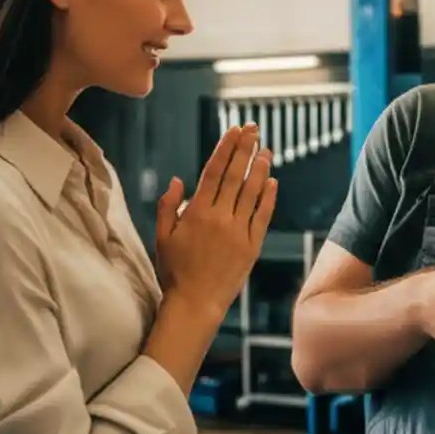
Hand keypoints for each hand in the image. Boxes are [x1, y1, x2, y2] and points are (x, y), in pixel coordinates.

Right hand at [153, 124, 277, 318]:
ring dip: (260, 168)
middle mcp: (220, 218)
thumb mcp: (162, 237)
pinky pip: (263, 217)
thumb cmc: (174, 271)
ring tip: (267, 150)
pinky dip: (268, 198)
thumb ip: (168, 207)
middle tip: (254, 128)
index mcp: (196, 213)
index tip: (235, 131)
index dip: (226, 148)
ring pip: (252, 193)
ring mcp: (238, 232)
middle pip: (236, 175)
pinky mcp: (252, 247)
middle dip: (246, 149)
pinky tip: (272, 181)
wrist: (195, 304)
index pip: (214, 171)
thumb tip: (178, 179)